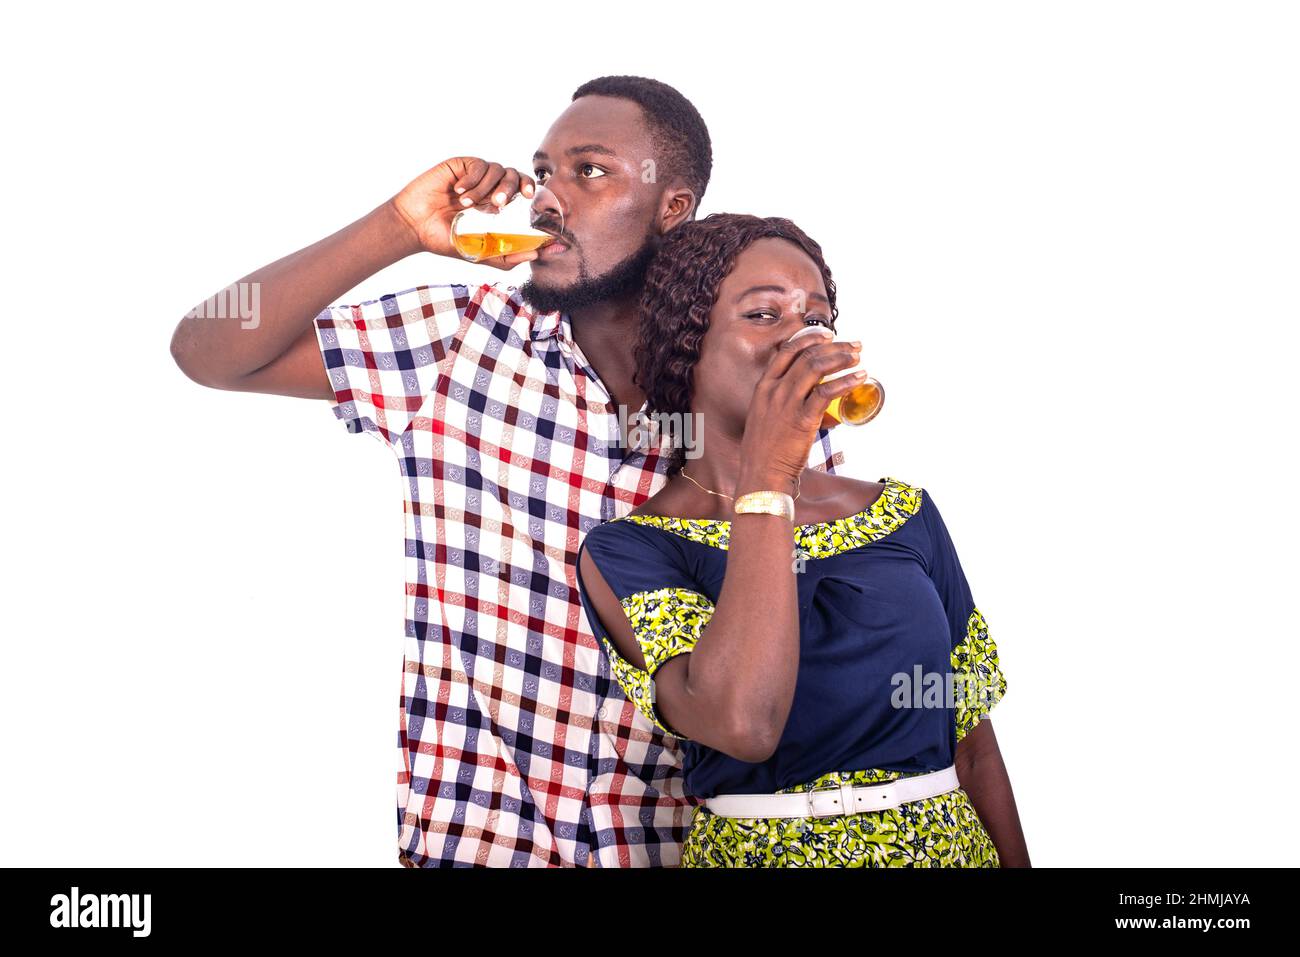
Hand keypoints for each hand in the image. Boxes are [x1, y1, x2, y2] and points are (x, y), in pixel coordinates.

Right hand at [388, 157, 539, 269]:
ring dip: (484, 189)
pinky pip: (478, 165)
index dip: (527, 186)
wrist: (413, 227)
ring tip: (466, 204)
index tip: (529, 197)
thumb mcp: (477, 253)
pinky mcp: (458, 165)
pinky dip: (472, 180)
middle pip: (512, 174)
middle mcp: (484, 186)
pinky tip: (458, 192)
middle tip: (498, 204)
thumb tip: (535, 255)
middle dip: (509, 188)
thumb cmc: (441, 239)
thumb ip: (505, 257)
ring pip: (495, 169)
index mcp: (491, 202)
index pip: (518, 187)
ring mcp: (471, 174)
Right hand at [736, 328, 865, 492]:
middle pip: (807, 356)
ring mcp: (786, 404)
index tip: (828, 335)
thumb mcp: (765, 419)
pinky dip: (846, 381)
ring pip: (816, 367)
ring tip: (858, 357)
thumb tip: (810, 399)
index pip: (786, 352)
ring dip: (841, 358)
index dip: (809, 339)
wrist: (761, 475)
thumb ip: (782, 403)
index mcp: (763, 388)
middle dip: (834, 347)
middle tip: (854, 346)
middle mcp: (774, 391)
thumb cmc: (765, 452)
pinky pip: (827, 392)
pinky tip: (859, 377)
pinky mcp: (802, 419)